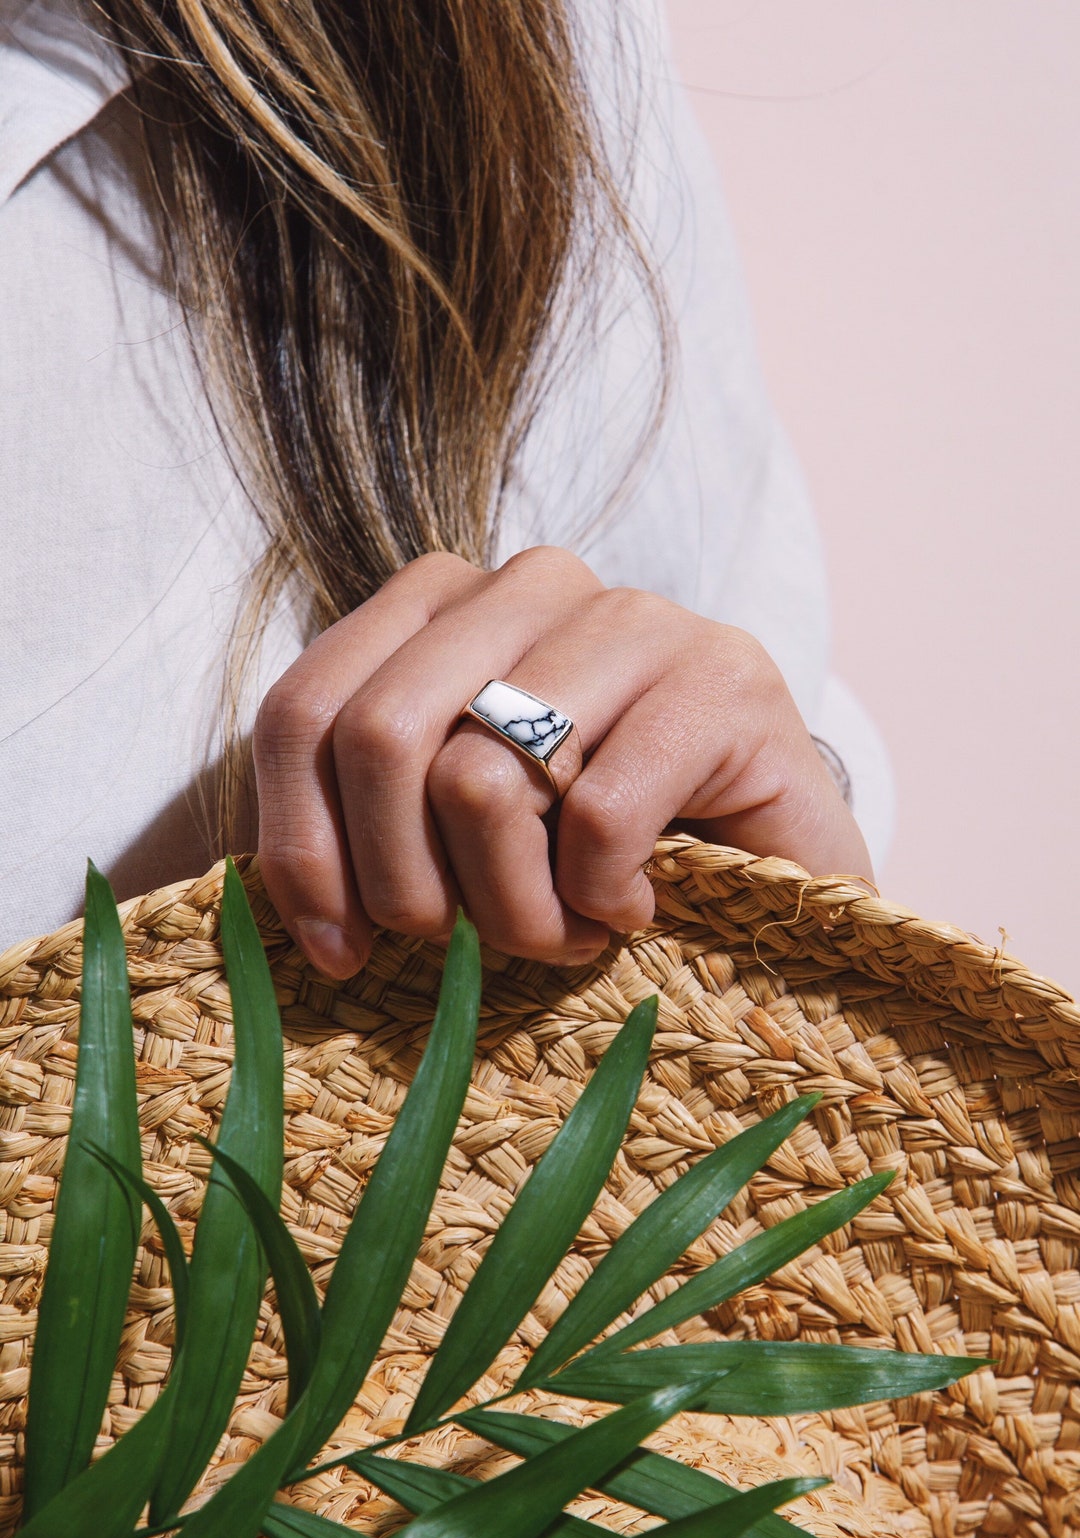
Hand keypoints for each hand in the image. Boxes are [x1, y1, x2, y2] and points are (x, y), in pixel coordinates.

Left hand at [252, 547, 871, 975]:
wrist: (776, 870)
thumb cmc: (595, 861)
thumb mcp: (455, 838)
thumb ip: (363, 824)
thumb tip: (272, 895)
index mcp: (443, 602)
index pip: (308, 707)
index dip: (300, 844)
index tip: (338, 949)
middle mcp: (532, 584)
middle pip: (380, 736)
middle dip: (405, 887)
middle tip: (468, 949)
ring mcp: (637, 617)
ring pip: (482, 777)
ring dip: (512, 910)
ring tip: (564, 935)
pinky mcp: (727, 677)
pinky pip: (600, 812)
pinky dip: (602, 898)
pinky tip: (637, 909)